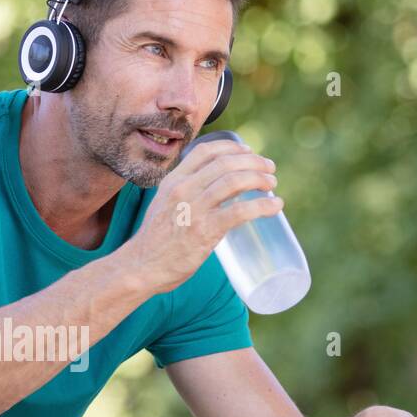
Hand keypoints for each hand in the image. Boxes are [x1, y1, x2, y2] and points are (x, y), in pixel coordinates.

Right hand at [117, 139, 281, 295]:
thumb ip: (183, 196)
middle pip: (226, 163)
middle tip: (269, 169)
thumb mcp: (163, 206)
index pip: (206, 151)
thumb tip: (215, 194)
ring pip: (235, 182)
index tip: (249, 153)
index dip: (233, 148)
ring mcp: (194, 210)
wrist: (140, 268)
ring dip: (261, 179)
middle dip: (254, 162)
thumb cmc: (154, 241)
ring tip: (272, 184)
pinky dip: (263, 206)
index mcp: (173, 181)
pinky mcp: (205, 231)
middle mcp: (184, 190)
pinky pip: (241, 211)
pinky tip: (276, 207)